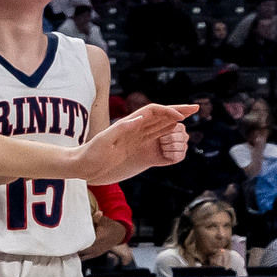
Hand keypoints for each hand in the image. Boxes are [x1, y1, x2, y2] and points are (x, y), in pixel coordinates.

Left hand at [76, 102, 196, 183]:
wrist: (81, 167)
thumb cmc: (89, 155)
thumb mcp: (103, 142)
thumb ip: (120, 129)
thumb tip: (140, 118)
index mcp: (129, 125)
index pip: (153, 112)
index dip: (169, 111)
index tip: (183, 114)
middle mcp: (135, 130)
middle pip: (160, 117)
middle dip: (178, 112)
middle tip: (195, 109)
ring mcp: (136, 140)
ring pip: (160, 127)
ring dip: (174, 124)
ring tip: (186, 120)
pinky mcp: (136, 151)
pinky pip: (155, 141)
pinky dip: (166, 138)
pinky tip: (174, 139)